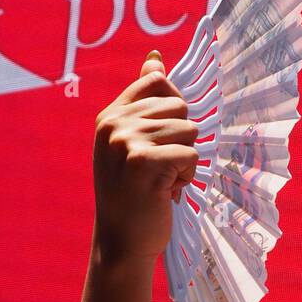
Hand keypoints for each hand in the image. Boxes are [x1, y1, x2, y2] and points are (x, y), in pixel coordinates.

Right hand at [92, 49, 199, 263]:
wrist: (122, 242)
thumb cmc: (133, 194)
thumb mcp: (132, 143)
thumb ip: (144, 101)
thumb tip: (156, 59)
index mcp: (110, 115)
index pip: (157, 82)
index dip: (172, 111)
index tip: (160, 140)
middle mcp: (114, 124)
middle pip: (179, 106)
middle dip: (180, 141)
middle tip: (158, 170)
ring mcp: (127, 141)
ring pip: (189, 131)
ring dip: (185, 161)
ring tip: (161, 182)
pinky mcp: (145, 162)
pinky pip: (191, 154)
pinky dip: (187, 177)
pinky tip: (166, 192)